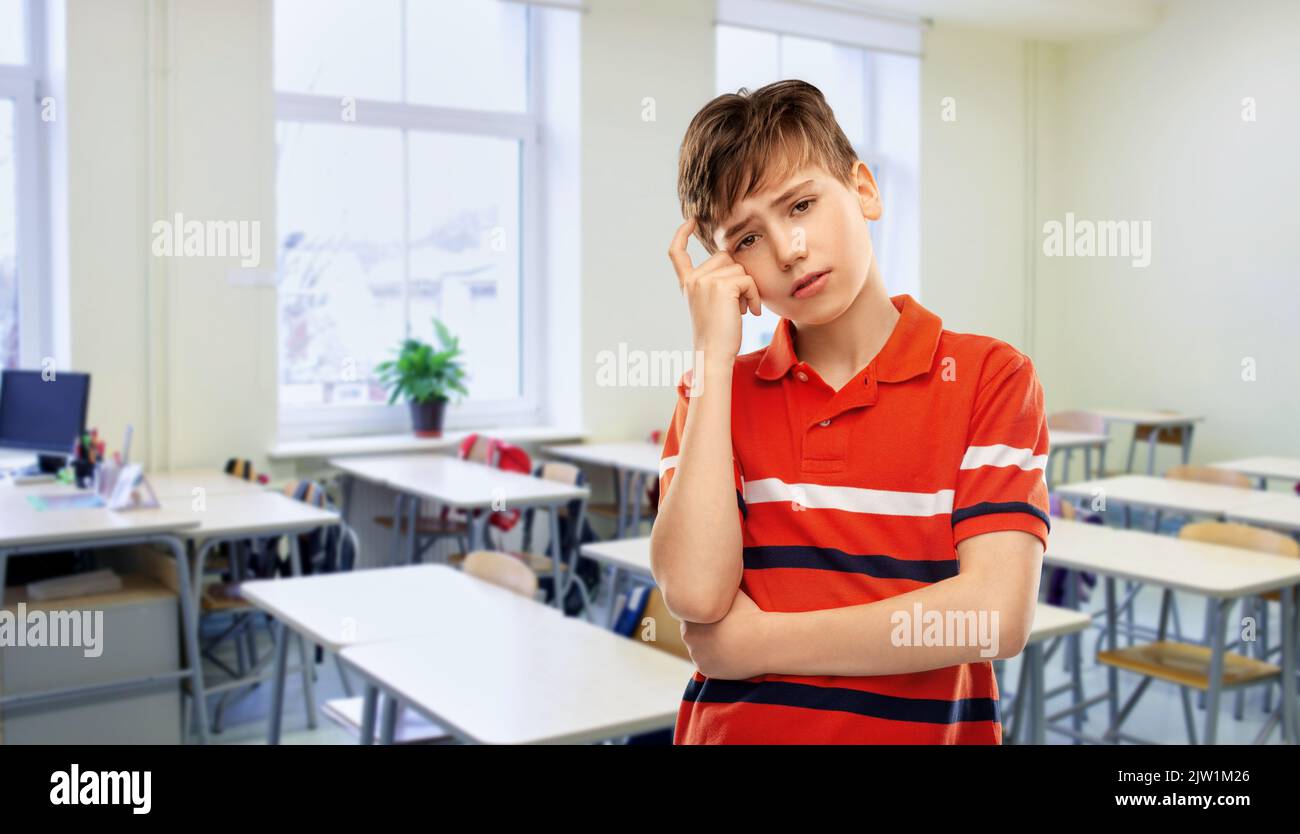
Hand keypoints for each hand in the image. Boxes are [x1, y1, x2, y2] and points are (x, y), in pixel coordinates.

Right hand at [669, 217, 761, 363]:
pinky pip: (747, 280)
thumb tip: (735, 262)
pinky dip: (754, 296)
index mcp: (687, 284)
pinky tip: (751, 312)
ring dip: (748, 288)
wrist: (713, 354)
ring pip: (739, 268)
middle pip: (725, 257)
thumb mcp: (711, 304)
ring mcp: (705, 281)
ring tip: (744, 310)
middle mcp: (693, 279)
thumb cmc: (718, 335)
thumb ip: (716, 283)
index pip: (677, 253)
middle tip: (739, 304)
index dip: (682, 234)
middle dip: (738, 277)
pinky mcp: (721, 286)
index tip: (690, 221)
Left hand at [680, 587, 768, 679]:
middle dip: (703, 632)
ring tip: (726, 642)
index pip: (691, 616)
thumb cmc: (749, 614)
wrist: (763, 641)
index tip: (717, 616)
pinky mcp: (706, 670)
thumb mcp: (733, 592)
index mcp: (691, 616)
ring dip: (708, 647)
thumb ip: (720, 587)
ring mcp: (696, 655)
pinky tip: (727, 655)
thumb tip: (716, 576)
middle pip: (692, 634)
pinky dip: (715, 661)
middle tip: (722, 630)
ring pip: (699, 650)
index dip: (704, 616)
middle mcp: (688, 636)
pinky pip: (707, 665)